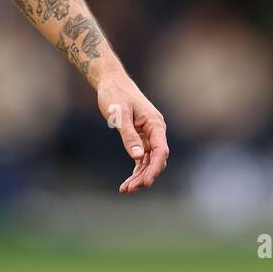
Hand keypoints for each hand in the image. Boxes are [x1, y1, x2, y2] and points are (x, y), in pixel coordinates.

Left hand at [95, 71, 168, 193]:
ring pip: (148, 161)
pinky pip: (141, 157)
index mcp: (155, 124)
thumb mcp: (119, 114)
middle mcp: (155, 131)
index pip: (161, 151)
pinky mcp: (140, 137)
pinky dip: (135, 169)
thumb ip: (128, 135)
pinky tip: (127, 182)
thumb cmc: (115, 94)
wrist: (111, 82)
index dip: (155, 168)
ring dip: (139, 176)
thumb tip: (137, 157)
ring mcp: (148, 135)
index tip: (146, 182)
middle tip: (129, 189)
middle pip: (156, 159)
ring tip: (125, 189)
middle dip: (145, 175)